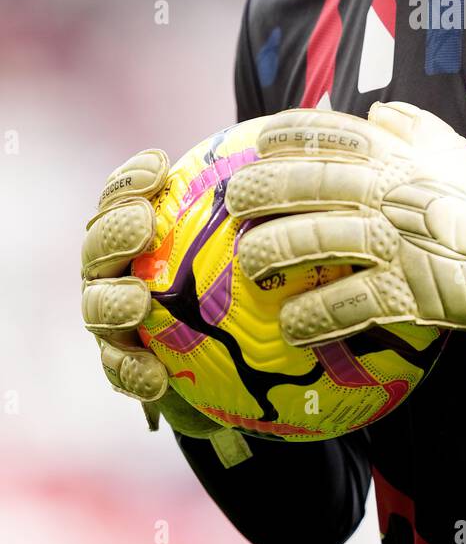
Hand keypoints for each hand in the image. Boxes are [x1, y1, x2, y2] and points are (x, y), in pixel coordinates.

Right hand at [80, 146, 249, 457]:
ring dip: (111, 302)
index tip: (161, 168)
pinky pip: (119, 370)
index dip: (132, 178)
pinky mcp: (124, 364)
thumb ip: (261, 207)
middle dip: (114, 232)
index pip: (125, 194)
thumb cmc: (257, 284)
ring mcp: (115, 316)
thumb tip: (291, 165)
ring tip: (138, 302)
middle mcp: (119, 267)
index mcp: (141, 228)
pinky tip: (156, 378)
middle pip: (99, 244)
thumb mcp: (263, 239)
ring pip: (96, 305)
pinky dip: (134, 372)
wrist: (246, 359)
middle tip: (144, 226)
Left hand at [225, 102, 465, 400]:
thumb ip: (412, 126)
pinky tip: (288, 325)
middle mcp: (387, 192)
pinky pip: (346, 303)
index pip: (329, 134)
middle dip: (262, 189)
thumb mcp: (453, 150)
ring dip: (272, 250)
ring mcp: (393, 241)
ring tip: (247, 262)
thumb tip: (375, 113)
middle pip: (309, 184)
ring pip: (316, 240)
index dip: (286, 136)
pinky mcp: (403, 289)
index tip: (254, 142)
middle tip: (233, 201)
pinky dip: (313, 317)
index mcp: (396, 155)